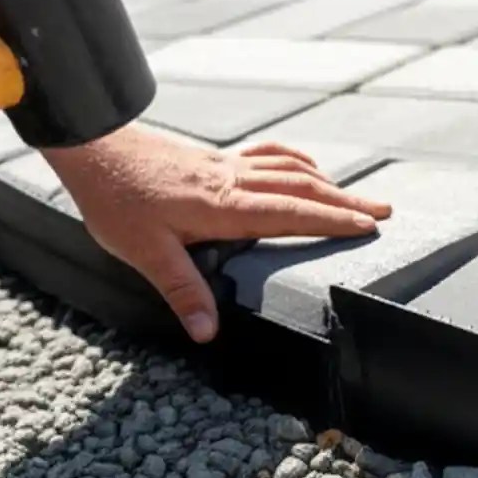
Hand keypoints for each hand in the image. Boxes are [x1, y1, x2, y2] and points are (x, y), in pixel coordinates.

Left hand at [44, 123, 391, 342]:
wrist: (93, 146)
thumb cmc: (116, 199)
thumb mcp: (144, 252)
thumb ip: (182, 290)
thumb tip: (207, 331)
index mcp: (224, 206)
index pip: (292, 213)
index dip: (332, 220)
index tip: (368, 226)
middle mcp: (233, 181)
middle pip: (303, 187)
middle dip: (347, 201)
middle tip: (384, 211)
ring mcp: (226, 166)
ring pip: (290, 170)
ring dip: (329, 183)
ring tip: (357, 196)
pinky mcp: (214, 160)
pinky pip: (268, 156)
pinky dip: (296, 162)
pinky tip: (304, 168)